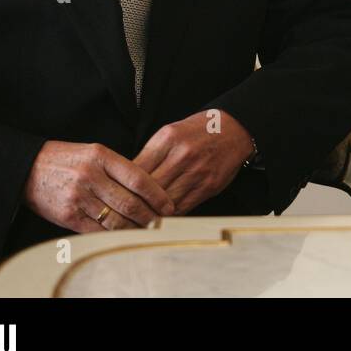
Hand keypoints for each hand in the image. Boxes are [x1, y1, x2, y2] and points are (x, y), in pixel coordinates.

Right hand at [22, 140, 176, 232]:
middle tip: (162, 222)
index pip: (138, 178)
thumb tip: (149, 188)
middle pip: (130, 202)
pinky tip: (125, 235)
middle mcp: (91, 176)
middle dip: (150, 216)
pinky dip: (114, 235)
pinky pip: (97, 230)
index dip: (157, 195)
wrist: (27, 169)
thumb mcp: (94, 152)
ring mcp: (78, 197)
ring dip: (135, 228)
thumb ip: (119, 167)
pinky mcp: (68, 216)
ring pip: (116, 220)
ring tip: (147, 231)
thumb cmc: (67, 160)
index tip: (168, 205)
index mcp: (101, 157)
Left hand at [132, 110, 255, 214]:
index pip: (137, 170)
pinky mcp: (208, 186)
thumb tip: (127, 179)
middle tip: (121, 214)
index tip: (115, 197)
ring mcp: (197, 172)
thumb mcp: (171, 132)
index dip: (123, 187)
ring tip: (137, 220)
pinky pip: (182, 207)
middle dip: (134, 203)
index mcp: (168, 139)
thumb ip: (151, 154)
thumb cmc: (199, 130)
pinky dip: (169, 215)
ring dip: (150, 212)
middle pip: (149, 189)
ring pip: (164, 201)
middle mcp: (182, 155)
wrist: (235, 129)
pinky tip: (160, 218)